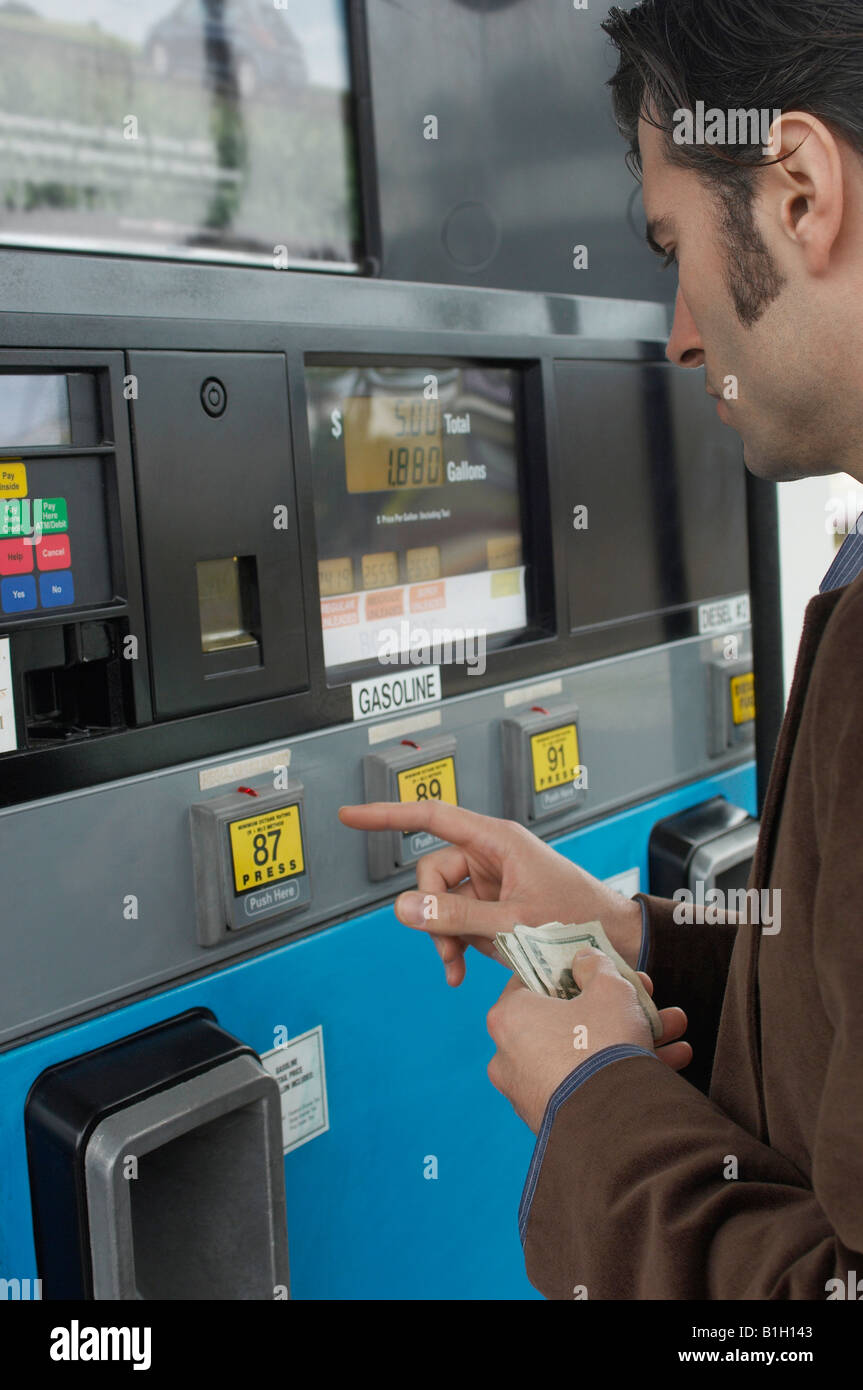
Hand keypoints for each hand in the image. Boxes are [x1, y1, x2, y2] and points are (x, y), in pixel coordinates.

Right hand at [338, 800, 643, 984]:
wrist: (617, 944)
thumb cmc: (579, 919)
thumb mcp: (512, 922)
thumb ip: (455, 916)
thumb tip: (402, 908)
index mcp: (498, 840)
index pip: (431, 817)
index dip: (387, 815)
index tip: (350, 815)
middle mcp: (491, 855)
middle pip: (433, 874)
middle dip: (432, 914)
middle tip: (445, 951)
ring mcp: (492, 881)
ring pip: (443, 902)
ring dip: (445, 936)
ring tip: (460, 966)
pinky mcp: (495, 906)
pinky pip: (459, 920)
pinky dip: (457, 945)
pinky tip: (463, 970)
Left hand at [486, 947, 691, 1131]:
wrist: (614, 1124)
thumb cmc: (603, 1043)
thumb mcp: (609, 990)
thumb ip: (597, 967)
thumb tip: (585, 960)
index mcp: (509, 1016)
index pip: (533, 979)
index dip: (571, 969)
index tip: (599, 969)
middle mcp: (509, 1056)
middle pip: (567, 1018)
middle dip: (613, 1007)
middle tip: (648, 999)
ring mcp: (529, 1092)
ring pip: (583, 1053)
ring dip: (629, 1037)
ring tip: (673, 1029)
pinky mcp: (553, 1120)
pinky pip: (587, 1084)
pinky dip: (620, 1071)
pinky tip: (671, 1060)